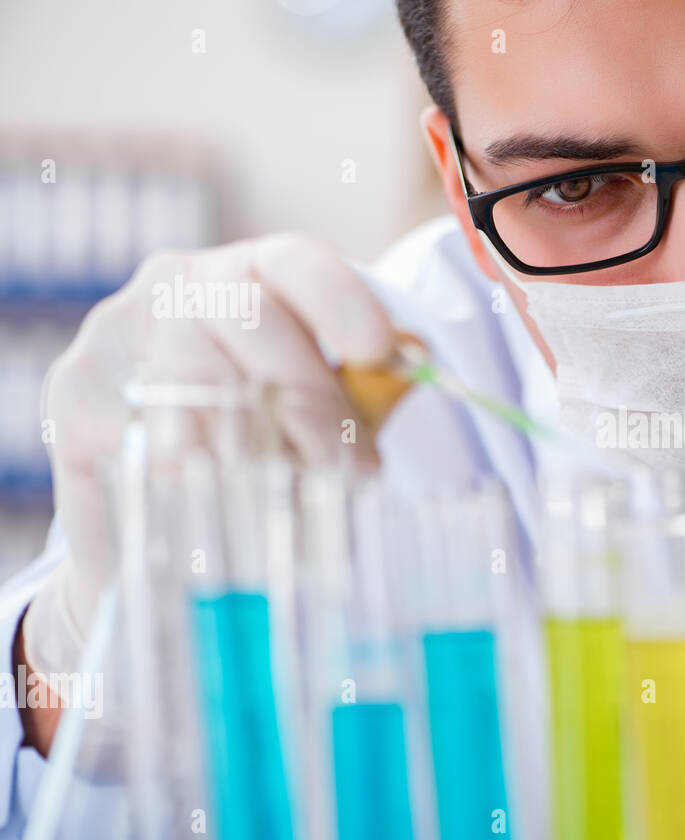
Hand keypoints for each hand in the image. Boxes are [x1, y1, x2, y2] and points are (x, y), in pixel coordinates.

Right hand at [19, 234, 395, 743]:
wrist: (154, 478)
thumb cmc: (260, 430)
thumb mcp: (316, 407)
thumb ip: (354, 405)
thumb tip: (392, 432)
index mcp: (252, 273)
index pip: (297, 264)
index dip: (341, 302)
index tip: (379, 350)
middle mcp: (176, 286)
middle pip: (247, 320)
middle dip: (309, 399)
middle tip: (348, 468)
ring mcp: (116, 336)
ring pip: (190, 381)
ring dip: (252, 446)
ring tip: (295, 499)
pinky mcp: (72, 399)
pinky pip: (134, 437)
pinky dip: (186, 479)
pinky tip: (219, 510)